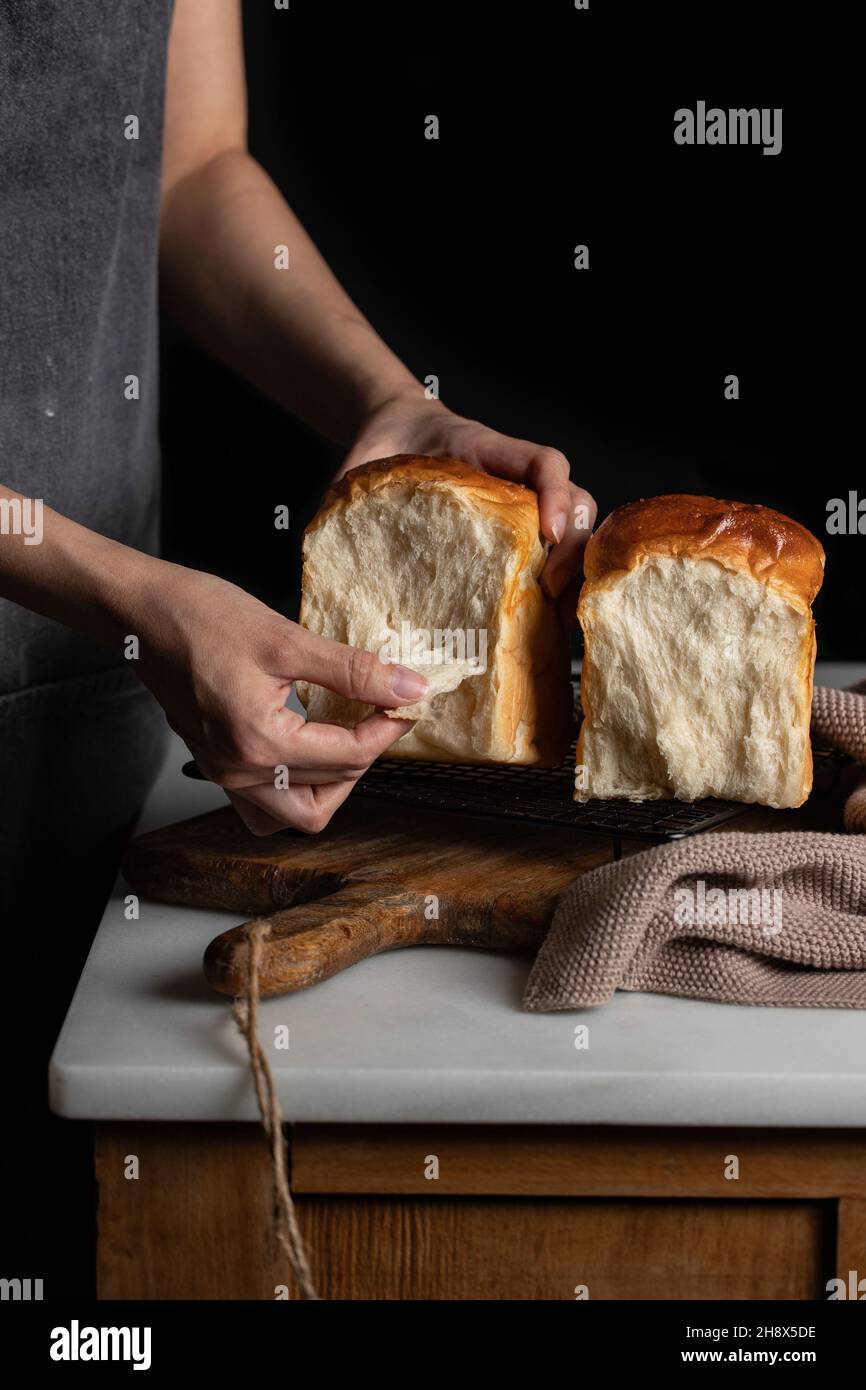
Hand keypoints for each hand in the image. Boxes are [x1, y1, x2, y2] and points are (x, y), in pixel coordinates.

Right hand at [134, 564, 425, 833]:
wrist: (142, 614)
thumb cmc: (200, 617)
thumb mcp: (287, 639)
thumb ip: (353, 671)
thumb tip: (407, 688)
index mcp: (258, 742)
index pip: (347, 757)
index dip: (386, 730)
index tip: (404, 702)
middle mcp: (238, 770)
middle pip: (326, 795)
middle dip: (363, 757)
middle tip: (378, 717)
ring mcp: (222, 773)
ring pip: (294, 815)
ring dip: (329, 788)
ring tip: (344, 740)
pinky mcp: (215, 764)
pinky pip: (264, 804)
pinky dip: (294, 789)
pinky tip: (307, 750)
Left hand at [340, 392, 596, 603]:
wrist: (389, 435)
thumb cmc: (382, 452)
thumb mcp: (364, 470)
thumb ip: (345, 498)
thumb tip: (307, 546)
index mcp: (484, 452)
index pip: (542, 462)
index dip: (554, 494)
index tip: (547, 531)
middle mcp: (515, 480)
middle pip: (576, 501)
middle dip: (574, 547)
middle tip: (549, 588)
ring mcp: (521, 507)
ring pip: (576, 529)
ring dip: (574, 570)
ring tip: (555, 612)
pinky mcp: (512, 537)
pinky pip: (548, 556)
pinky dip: (558, 584)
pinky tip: (544, 618)